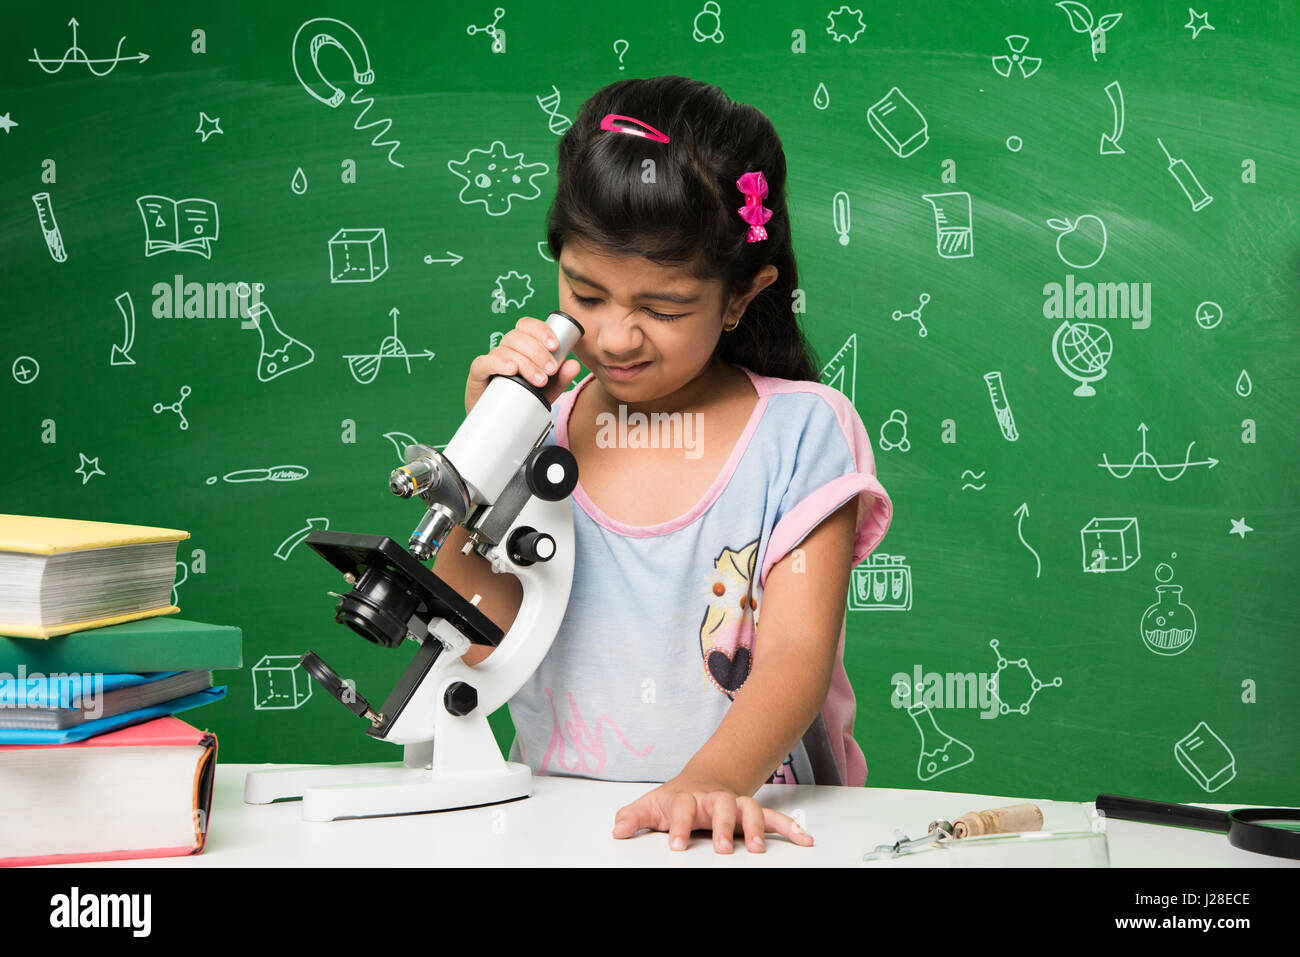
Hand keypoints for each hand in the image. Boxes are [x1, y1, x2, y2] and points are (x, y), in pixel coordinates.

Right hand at [466, 315, 581, 413]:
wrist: (502, 421)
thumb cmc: (524, 398)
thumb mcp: (548, 389)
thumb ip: (561, 378)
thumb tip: (574, 365)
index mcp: (521, 345)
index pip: (528, 326)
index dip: (541, 331)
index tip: (555, 346)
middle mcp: (506, 348)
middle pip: (518, 336)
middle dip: (538, 352)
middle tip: (551, 370)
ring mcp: (491, 360)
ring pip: (506, 350)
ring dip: (526, 363)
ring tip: (540, 380)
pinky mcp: (478, 374)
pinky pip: (484, 362)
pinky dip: (498, 363)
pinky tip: (511, 370)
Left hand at [611, 774, 813, 853]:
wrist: (702, 781)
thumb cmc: (676, 800)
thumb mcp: (651, 806)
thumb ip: (633, 817)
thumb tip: (617, 829)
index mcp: (688, 798)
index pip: (682, 808)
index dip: (679, 826)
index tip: (677, 846)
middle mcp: (714, 800)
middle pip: (721, 806)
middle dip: (723, 826)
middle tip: (722, 847)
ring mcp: (736, 805)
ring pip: (750, 809)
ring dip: (756, 827)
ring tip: (759, 849)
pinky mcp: (753, 814)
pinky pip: (775, 818)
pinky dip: (790, 828)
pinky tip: (804, 840)